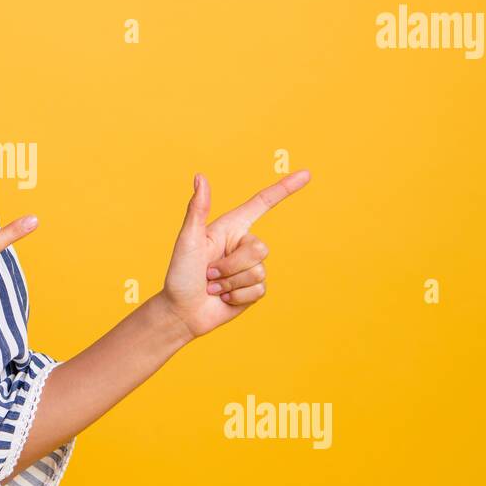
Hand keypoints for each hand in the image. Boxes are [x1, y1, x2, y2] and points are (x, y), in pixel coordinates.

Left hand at [159, 169, 310, 340]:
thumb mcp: (188, 240)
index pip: (262, 204)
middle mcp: (242, 245)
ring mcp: (249, 267)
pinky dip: (237, 296)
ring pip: (259, 271)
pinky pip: (259, 289)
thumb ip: (197, 209)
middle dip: (232, 265)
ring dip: (231, 282)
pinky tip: (223, 298)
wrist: (181, 311)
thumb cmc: (180, 274)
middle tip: (208, 273)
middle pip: (260, 248)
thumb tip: (200, 176)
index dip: (284, 189)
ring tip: (212, 286)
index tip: (306, 174)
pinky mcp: (254, 289)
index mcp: (230, 228)